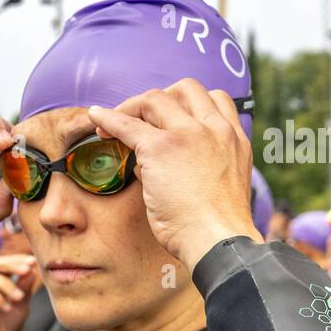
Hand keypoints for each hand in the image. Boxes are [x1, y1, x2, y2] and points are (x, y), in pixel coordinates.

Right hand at [0, 253, 38, 330]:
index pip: (2, 263)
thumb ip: (24, 289)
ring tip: (19, 298)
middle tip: (26, 270)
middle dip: (10, 265)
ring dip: (6, 285)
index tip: (32, 262)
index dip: (16, 260)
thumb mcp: (21, 306)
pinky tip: (7, 307)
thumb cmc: (6, 327)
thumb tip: (31, 270)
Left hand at [88, 78, 260, 269]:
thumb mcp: (215, 186)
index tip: (168, 119)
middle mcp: (216, 129)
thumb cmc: (216, 228)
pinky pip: (128, 124)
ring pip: (155, 99)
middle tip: (138, 119)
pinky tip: (96, 120)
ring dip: (132, 107)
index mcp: (234, 139)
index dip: (188, 103)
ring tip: (114, 126)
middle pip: (185, 89)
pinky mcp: (162, 148)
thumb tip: (147, 164)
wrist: (219, 241)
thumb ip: (190, 167)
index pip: (215, 99)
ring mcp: (190, 134)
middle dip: (159, 99)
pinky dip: (109, 118)